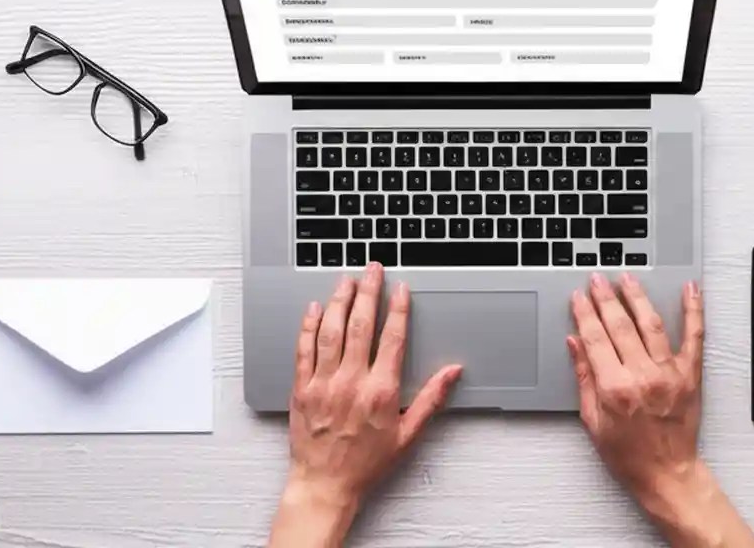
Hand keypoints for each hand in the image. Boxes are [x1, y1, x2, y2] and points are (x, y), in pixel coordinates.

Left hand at [269, 263, 462, 547]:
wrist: (325, 484)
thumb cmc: (366, 463)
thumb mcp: (408, 434)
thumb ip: (431, 399)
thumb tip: (452, 372)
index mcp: (380, 391)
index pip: (392, 338)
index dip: (397, 309)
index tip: (400, 289)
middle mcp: (351, 382)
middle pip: (360, 325)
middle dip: (368, 292)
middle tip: (373, 270)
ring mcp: (323, 383)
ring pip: (330, 330)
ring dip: (339, 301)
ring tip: (346, 280)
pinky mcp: (301, 389)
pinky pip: (304, 349)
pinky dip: (308, 325)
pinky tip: (314, 308)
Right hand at [568, 273, 753, 547]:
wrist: (666, 474)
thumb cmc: (628, 455)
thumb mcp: (592, 420)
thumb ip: (584, 377)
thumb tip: (575, 343)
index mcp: (614, 388)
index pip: (594, 338)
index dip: (584, 313)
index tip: (578, 297)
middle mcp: (642, 376)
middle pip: (619, 325)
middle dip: (605, 298)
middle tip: (597, 279)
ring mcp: (669, 374)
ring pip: (651, 324)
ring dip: (637, 297)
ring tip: (627, 278)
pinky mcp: (690, 375)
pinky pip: (694, 337)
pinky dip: (693, 310)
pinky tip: (689, 290)